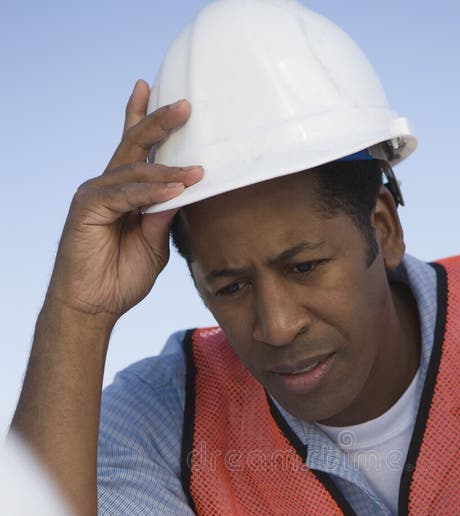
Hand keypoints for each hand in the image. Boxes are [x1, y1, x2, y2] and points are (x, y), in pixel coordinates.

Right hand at [46, 80, 202, 322]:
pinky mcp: (88, 207)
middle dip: (159, 123)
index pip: (135, 149)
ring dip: (168, 171)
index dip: (144, 119)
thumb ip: (165, 216)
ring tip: (198, 171)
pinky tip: (175, 190)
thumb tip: (185, 190)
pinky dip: (151, 193)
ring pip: (135, 172)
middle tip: (185, 106)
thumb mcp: (155, 243)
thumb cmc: (122, 277)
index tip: (161, 93)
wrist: (94, 305)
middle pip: (134, 146)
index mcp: (123, 191)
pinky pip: (126, 196)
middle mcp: (107, 186)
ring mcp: (95, 193)